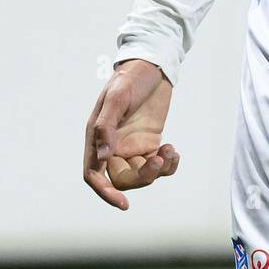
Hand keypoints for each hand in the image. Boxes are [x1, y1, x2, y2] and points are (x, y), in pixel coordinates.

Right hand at [83, 59, 178, 209]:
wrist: (153, 65)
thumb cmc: (130, 78)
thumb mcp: (117, 97)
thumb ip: (106, 126)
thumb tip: (101, 157)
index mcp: (97, 138)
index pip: (94, 174)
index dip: (105, 192)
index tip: (122, 203)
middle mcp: (112, 146)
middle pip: (122, 179)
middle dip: (142, 177)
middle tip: (158, 160)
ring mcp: (132, 146)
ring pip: (141, 174)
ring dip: (157, 170)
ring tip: (170, 152)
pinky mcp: (150, 142)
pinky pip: (157, 164)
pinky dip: (168, 164)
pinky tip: (174, 151)